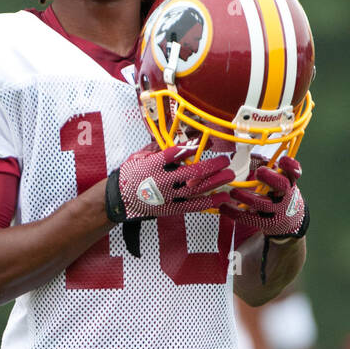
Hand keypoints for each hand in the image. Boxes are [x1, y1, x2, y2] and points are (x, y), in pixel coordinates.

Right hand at [107, 141, 235, 221]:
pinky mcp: (171, 208)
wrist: (120, 200)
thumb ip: (159, 148)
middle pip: (191, 172)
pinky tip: (221, 198)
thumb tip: (178, 139)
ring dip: (215, 182)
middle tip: (225, 161)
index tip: (203, 143)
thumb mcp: (140, 156)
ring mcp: (167, 197)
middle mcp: (161, 181)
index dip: (189, 148)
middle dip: (211, 166)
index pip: (173, 154)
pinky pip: (193, 206)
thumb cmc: (130, 176)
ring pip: (195, 189)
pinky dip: (208, 202)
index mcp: (152, 165)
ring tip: (229, 176)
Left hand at [221, 156, 306, 238]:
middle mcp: (285, 195)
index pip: (294, 172)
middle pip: (281, 185)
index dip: (290, 166)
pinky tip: (224, 207)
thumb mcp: (283, 179)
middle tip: (259, 171)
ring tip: (233, 192)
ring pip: (262, 203)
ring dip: (246, 197)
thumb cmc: (280, 192)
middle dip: (270, 178)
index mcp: (290, 181)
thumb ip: (271, 168)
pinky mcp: (265, 222)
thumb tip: (245, 152)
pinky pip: (249, 218)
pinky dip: (235, 212)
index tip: (282, 160)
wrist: (289, 219)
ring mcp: (276, 210)